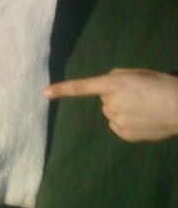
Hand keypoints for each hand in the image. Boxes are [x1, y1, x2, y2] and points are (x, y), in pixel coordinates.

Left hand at [44, 69, 177, 141]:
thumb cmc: (162, 85)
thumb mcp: (139, 73)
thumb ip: (117, 76)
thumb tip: (105, 85)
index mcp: (114, 84)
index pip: (83, 87)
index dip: (63, 89)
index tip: (45, 93)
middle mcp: (111, 102)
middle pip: (103, 99)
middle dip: (115, 97)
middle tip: (138, 95)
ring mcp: (117, 120)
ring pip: (110, 113)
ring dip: (121, 110)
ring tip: (143, 108)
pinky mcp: (124, 134)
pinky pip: (117, 126)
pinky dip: (126, 123)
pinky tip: (143, 120)